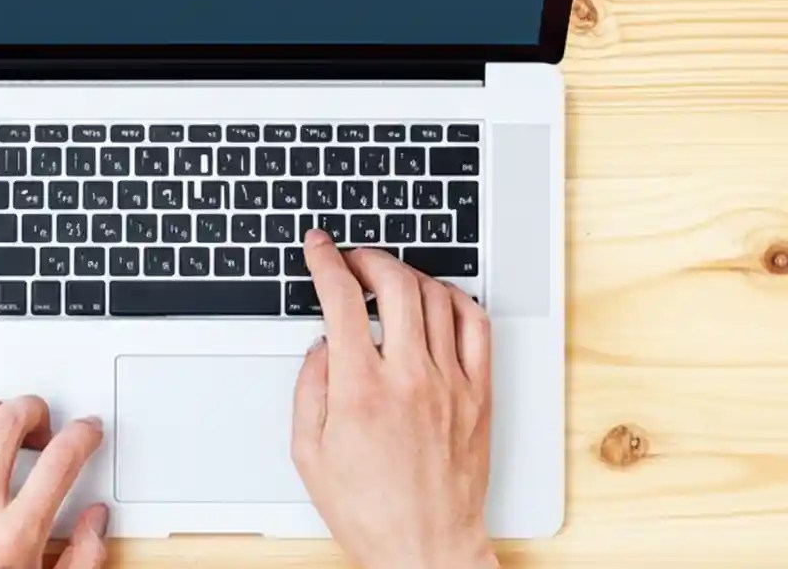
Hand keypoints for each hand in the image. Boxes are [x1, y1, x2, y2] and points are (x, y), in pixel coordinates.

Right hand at [291, 230, 497, 568]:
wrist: (426, 550)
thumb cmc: (370, 512)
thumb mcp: (309, 454)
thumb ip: (309, 390)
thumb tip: (321, 346)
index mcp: (359, 390)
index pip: (342, 299)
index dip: (326, 261)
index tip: (319, 247)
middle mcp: (409, 378)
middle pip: (394, 284)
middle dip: (367, 257)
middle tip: (352, 260)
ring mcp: (450, 384)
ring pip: (435, 297)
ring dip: (407, 273)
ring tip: (389, 278)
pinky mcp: (479, 396)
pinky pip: (476, 326)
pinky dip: (456, 299)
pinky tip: (439, 299)